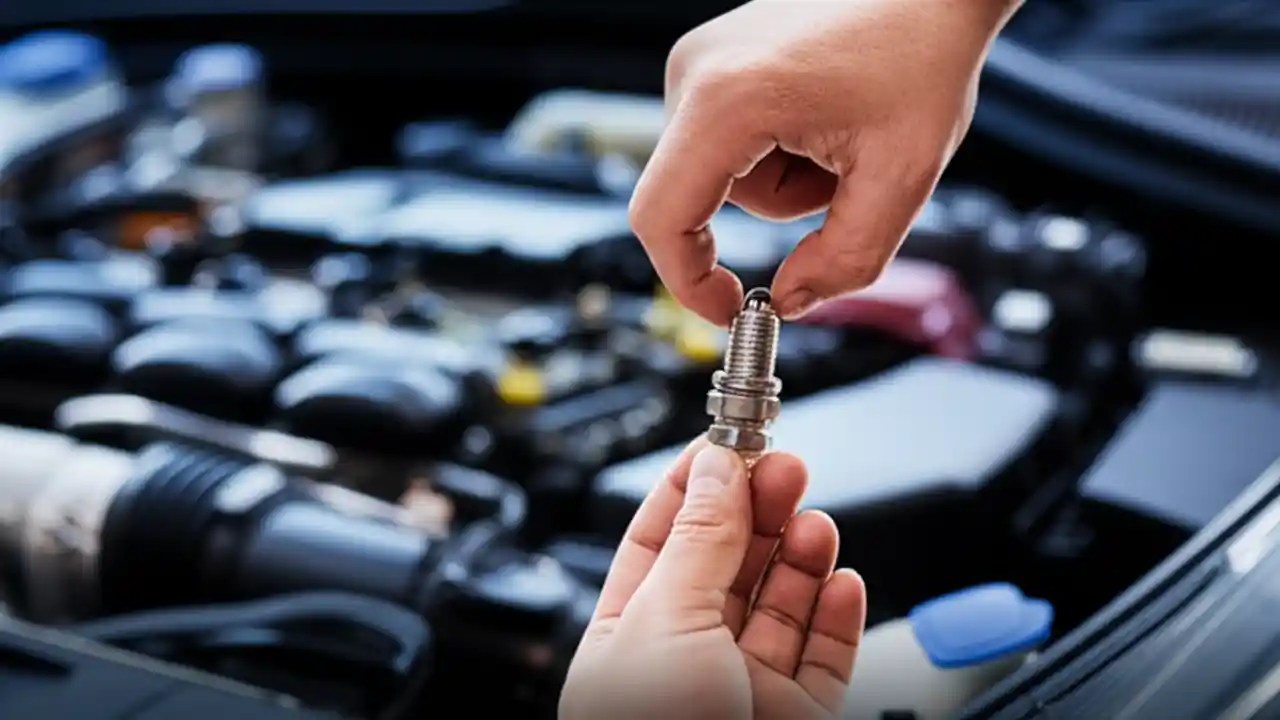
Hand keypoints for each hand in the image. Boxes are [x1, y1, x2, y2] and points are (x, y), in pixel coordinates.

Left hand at [559, 439, 865, 718]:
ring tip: (813, 521)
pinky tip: (841, 581)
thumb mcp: (665, 622)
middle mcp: (687, 661)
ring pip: (781, 607)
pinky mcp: (798, 716)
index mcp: (628, 637)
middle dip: (758, 510)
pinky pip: (825, 657)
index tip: (728, 443)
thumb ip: (698, 542)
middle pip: (728, 566)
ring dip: (801, 556)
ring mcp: (745, 690)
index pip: (661, 541)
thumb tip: (714, 467)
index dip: (696, 487)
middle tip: (784, 467)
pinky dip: (838, 616)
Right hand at [628, 0, 1022, 324]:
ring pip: (722, 175)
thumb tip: (793, 300)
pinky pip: (727, 139)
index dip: (687, 282)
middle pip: (702, 199)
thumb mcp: (901, 176)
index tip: (729, 309)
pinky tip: (823, 113)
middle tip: (846, 173)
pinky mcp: (713, 60)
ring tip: (841, 133)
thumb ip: (846, 260)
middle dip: (781, 206)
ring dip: (785, 179)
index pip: (662, 219)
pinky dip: (777, 148)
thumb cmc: (922, 49)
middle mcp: (695, 73)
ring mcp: (699, 61)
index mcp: (728, 101)